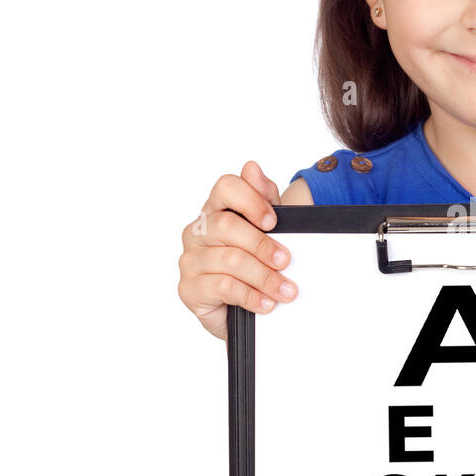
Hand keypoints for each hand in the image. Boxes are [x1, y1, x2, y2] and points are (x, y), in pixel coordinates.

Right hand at [178, 160, 297, 340]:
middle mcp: (197, 231)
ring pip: (230, 260)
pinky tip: (266, 303)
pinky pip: (222, 287)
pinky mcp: (188, 289)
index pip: (226, 187)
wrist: (248, 308)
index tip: (273, 220)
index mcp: (216, 209)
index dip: (251, 200)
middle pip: (227, 226)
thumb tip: (251, 167)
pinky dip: (250, 296)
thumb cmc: (256, 263)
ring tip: (286, 290)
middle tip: (286, 261)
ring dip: (264, 277)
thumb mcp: (270, 229)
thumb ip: (264, 198)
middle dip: (263, 245)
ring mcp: (190, 259)